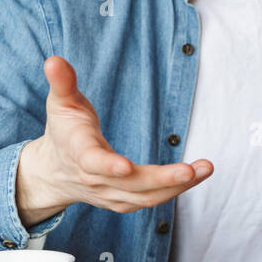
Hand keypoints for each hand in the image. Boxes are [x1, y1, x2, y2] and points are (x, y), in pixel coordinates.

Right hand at [15, 56, 212, 225]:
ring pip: (147, 196)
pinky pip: (153, 200)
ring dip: (179, 185)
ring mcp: (111, 194)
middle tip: (192, 169)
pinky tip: (197, 176)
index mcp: (80, 153)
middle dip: (164, 178)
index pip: (93, 162)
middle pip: (131, 184)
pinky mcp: (124, 201)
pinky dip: (176, 190)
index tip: (126, 167)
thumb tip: (54, 60)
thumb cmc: (64, 131)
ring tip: (206, 168)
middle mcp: (96, 179)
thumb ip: (62, 82)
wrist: (55, 173)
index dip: (108, 166)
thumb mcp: (60, 103)